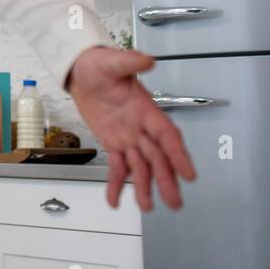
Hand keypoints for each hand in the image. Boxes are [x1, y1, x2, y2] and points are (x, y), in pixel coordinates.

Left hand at [65, 45, 196, 211]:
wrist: (80, 70)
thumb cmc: (99, 64)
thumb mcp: (112, 61)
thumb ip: (129, 62)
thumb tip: (147, 60)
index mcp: (146, 109)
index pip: (167, 136)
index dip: (179, 155)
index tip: (189, 174)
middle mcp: (140, 127)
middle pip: (157, 157)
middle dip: (166, 179)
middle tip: (174, 201)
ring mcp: (127, 137)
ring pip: (141, 166)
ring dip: (145, 187)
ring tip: (147, 207)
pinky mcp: (112, 143)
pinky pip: (117, 167)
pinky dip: (116, 184)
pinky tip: (115, 201)